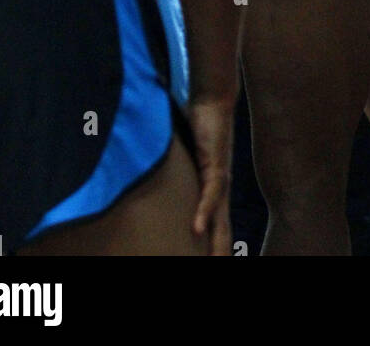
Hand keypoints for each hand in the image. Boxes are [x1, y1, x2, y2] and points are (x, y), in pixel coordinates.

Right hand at [186, 95, 234, 254]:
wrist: (213, 100)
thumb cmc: (197, 127)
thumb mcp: (184, 158)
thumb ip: (174, 172)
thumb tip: (146, 176)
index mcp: (213, 192)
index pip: (216, 229)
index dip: (215, 250)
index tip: (213, 263)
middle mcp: (220, 191)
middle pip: (222, 233)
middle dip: (220, 255)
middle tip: (219, 269)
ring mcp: (220, 179)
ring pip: (221, 220)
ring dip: (217, 245)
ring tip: (215, 264)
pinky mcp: (216, 164)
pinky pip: (211, 193)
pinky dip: (205, 211)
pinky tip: (198, 228)